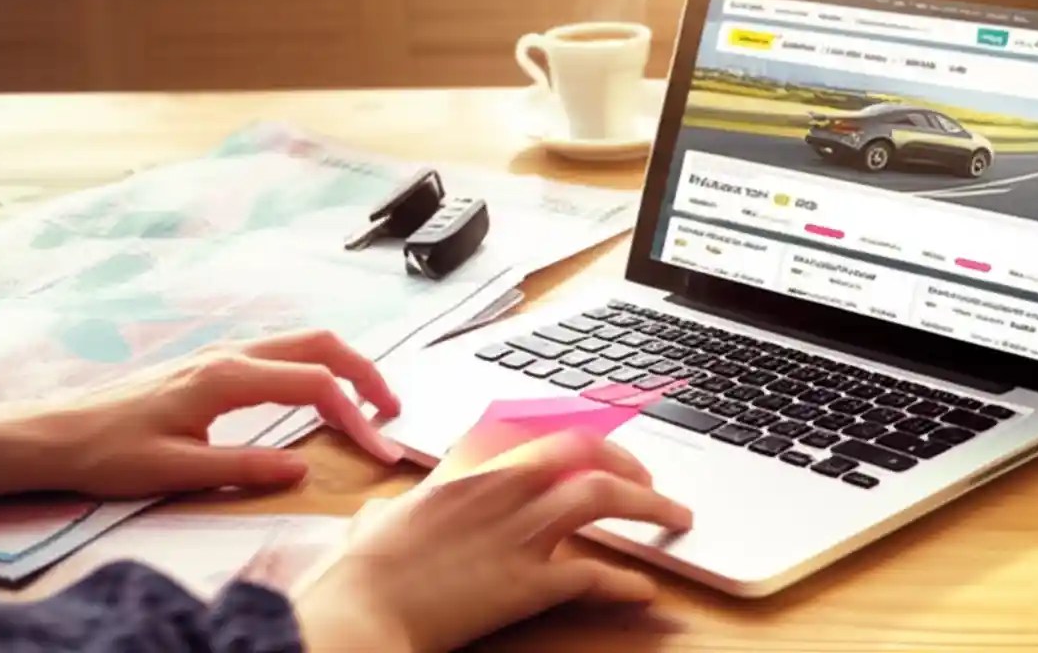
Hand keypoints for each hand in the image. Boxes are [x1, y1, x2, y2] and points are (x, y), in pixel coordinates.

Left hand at [32, 329, 404, 498]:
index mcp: (226, 377)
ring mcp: (222, 354)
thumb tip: (303, 470)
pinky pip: (281, 353)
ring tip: (367, 403)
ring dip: (342, 366)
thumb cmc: (108, 452)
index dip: (356, 415)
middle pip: (320, 344)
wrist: (56, 433)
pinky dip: (316, 367)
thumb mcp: (176, 470)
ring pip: (302, 342)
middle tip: (392, 410)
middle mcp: (230, 354)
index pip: (314, 384)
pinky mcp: (214, 364)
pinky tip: (319, 396)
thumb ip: (244, 468)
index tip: (379, 448)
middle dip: (365, 372)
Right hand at [295, 432, 692, 652]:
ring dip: (647, 507)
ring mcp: (516, 531)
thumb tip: (383, 513)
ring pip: (599, 499)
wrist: (362, 609)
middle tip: (650, 481)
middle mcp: (499, 489)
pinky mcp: (525, 582)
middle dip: (626, 461)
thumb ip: (393, 508)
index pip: (534, 428)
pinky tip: (645, 589)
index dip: (577, 428)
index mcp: (467, 469)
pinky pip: (591, 573)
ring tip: (675, 519)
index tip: (604, 438)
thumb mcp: (377, 520)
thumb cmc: (362, 570)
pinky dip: (625, 581)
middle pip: (582, 452)